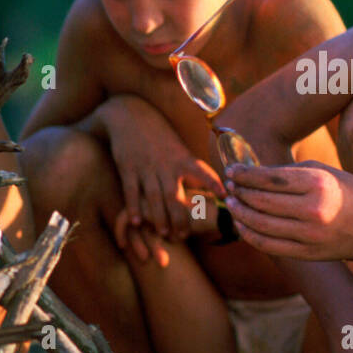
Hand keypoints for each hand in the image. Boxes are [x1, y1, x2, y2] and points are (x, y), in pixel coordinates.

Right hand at [101, 96, 225, 255]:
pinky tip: (137, 222)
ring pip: (153, 197)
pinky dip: (134, 207)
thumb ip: (192, 169)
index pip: (202, 172)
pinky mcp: (128, 168)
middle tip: (184, 236)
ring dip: (159, 217)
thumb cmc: (161, 137)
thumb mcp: (179, 149)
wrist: (131, 115)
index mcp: (182, 159)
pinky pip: (131, 191)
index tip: (224, 196)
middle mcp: (166, 165)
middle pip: (174, 196)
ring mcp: (146, 167)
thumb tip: (216, 187)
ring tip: (164, 234)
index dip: (213, 183)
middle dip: (180, 218)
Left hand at [223, 161, 352, 261]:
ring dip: (239, 212)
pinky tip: (242, 224)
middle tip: (229, 185)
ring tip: (232, 202)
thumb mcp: (323, 172)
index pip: (268, 178)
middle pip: (260, 201)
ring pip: (260, 224)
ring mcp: (308, 235)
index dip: (244, 174)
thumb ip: (287, 171)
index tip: (232, 170)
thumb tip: (251, 174)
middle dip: (239, 192)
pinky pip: (268, 245)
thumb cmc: (347, 192)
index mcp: (317, 184)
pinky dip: (249, 234)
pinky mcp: (305, 253)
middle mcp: (312, 210)